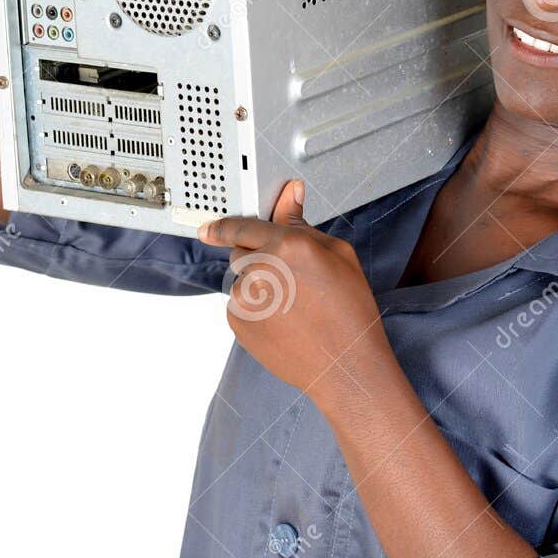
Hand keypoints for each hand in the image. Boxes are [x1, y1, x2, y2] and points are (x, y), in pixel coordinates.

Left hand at [197, 182, 392, 412]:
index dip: (224, 226)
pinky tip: (284, 322)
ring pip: (243, 281)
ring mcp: (244, 296)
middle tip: (290, 281)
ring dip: (260, 287)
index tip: (209, 228)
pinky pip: (241, 306)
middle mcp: (260, 267)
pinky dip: (257, 310)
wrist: (344, 365)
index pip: (242, 225)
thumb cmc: (349, 311)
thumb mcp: (338, 255)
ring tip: (294, 308)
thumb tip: (289, 193)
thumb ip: (302, 222)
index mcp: (286, 244)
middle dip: (258, 259)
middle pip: (240, 252)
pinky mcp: (238, 321)